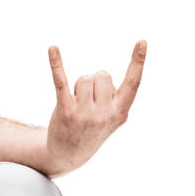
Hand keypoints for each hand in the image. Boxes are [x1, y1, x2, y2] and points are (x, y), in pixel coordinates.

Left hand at [45, 40, 146, 174]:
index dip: (138, 62)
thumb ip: (114, 96)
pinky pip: (61, 81)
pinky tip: (52, 49)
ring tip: (78, 103)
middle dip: (95, 81)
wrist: (69, 153)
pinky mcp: (65, 110)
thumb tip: (101, 76)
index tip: (142, 41)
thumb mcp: (112, 117)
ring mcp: (84, 113)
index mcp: (121, 112)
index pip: (133, 83)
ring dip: (79, 86)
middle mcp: (105, 114)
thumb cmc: (93, 129)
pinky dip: (56, 64)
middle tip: (90, 100)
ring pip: (84, 78)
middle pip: (102, 75)